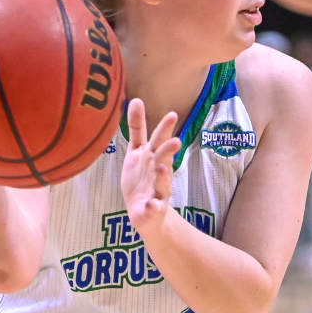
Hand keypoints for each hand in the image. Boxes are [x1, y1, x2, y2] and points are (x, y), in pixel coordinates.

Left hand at [120, 98, 181, 228]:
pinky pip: (154, 208)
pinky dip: (153, 206)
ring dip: (163, 176)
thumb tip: (136, 99)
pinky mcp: (154, 208)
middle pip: (164, 158)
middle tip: (175, 141)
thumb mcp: (136, 152)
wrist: (147, 213)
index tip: (172, 115)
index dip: (164, 128)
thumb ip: (137, 128)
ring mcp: (158, 190)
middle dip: (169, 150)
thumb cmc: (142, 178)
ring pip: (163, 182)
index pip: (159, 139)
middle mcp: (158, 171)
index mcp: (153, 156)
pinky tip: (151, 204)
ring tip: (162, 168)